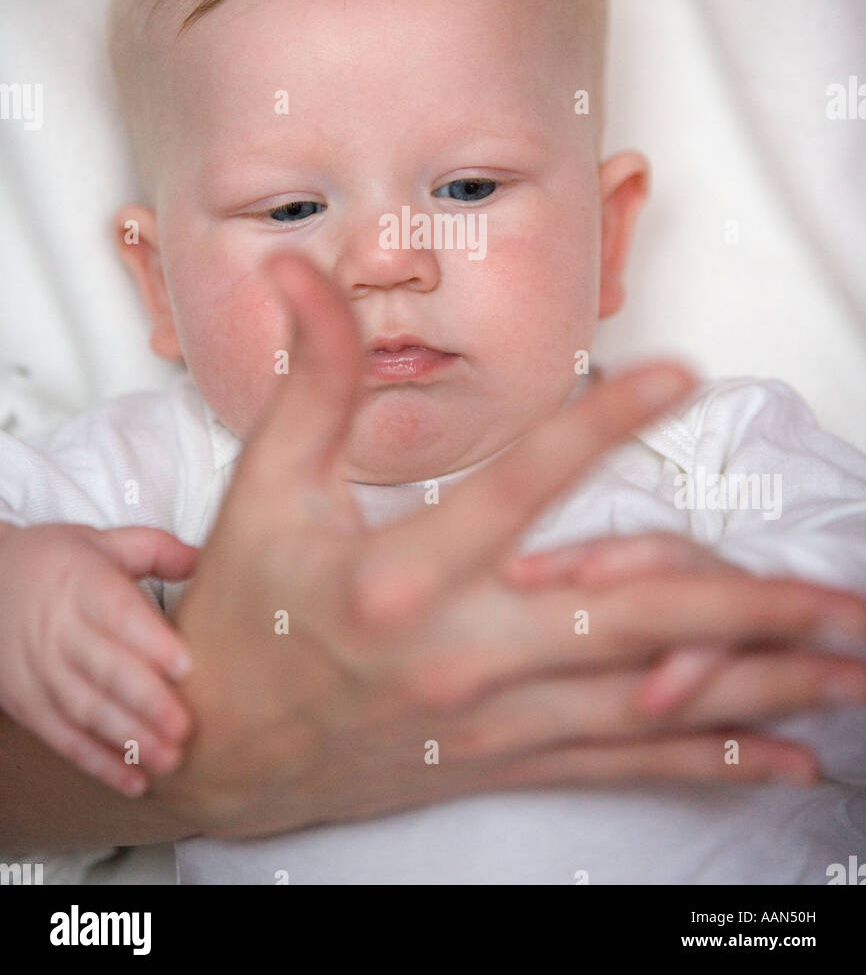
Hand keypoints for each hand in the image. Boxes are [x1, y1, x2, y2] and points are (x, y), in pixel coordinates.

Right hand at [0, 521, 198, 793]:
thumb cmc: (55, 561)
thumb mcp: (102, 541)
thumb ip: (157, 550)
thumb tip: (208, 560)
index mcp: (83, 583)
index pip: (117, 613)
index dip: (150, 641)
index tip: (186, 665)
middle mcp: (59, 628)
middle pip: (104, 668)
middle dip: (146, 702)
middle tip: (186, 726)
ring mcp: (39, 670)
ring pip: (85, 709)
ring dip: (128, 739)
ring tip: (170, 759)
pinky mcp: (26, 703)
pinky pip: (62, 738)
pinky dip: (97, 763)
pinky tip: (134, 781)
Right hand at [156, 253, 865, 839]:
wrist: (220, 746)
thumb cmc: (246, 610)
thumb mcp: (268, 485)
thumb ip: (313, 376)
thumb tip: (300, 270)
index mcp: (401, 575)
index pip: (520, 487)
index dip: (602, 425)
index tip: (682, 374)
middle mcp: (461, 654)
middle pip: (627, 619)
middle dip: (748, 607)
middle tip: (843, 597)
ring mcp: (493, 719)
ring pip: (647, 703)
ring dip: (760, 685)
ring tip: (848, 668)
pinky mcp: (506, 760)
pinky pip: (622, 767)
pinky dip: (710, 761)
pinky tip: (786, 759)